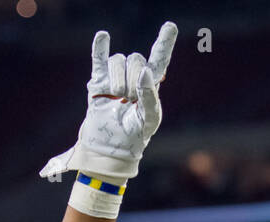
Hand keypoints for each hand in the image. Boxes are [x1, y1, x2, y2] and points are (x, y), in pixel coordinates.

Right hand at [40, 25, 177, 181]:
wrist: (111, 147)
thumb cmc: (135, 136)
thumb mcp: (149, 119)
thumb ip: (150, 96)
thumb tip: (143, 72)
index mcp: (151, 85)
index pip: (160, 59)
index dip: (165, 42)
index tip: (170, 26)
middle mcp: (134, 77)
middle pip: (135, 58)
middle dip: (132, 79)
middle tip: (129, 100)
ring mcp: (115, 78)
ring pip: (118, 60)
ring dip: (118, 79)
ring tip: (118, 99)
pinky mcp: (98, 82)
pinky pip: (99, 59)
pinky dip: (99, 48)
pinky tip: (103, 36)